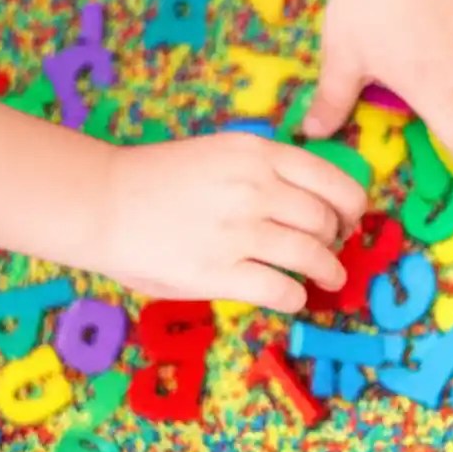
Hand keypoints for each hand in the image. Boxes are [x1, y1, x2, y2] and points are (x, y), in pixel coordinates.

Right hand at [95, 134, 367, 311]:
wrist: (100, 200)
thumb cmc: (159, 180)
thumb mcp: (221, 154)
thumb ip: (264, 171)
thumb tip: (315, 202)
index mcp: (256, 153)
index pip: (332, 179)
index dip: (351, 205)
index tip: (349, 219)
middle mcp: (254, 188)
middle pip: (326, 220)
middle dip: (338, 240)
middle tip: (332, 250)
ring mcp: (238, 231)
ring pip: (312, 256)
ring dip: (329, 272)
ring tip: (329, 279)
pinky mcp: (218, 272)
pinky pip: (280, 290)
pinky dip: (296, 298)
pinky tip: (293, 298)